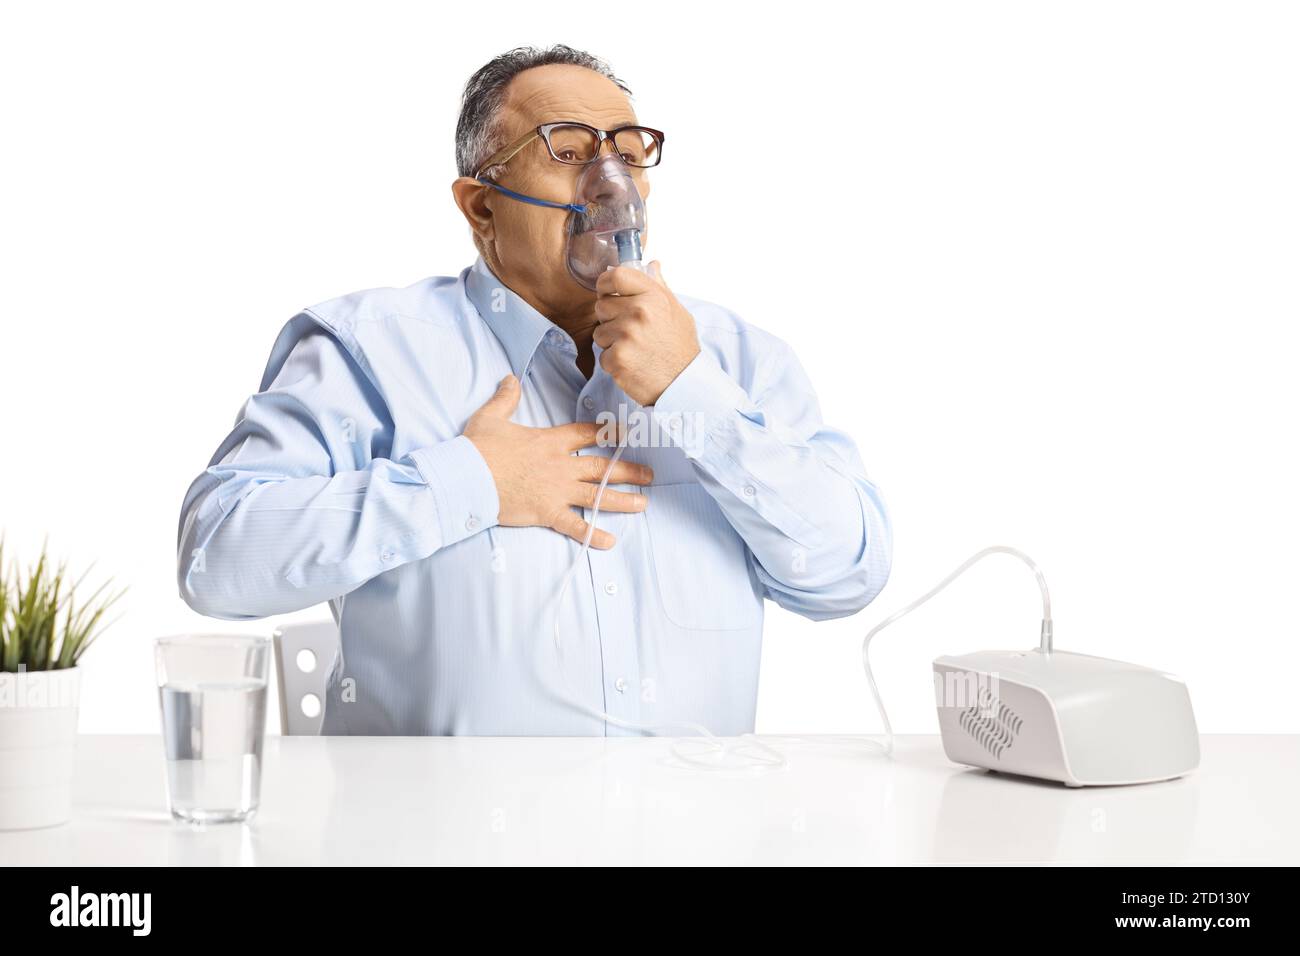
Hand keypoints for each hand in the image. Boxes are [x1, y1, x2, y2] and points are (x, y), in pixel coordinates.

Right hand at [463, 374, 652, 548]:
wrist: (466, 477)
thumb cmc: (477, 448)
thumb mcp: (491, 417)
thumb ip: (505, 398)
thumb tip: (509, 378)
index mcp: (550, 441)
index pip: (587, 434)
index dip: (609, 433)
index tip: (627, 435)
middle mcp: (560, 465)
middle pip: (602, 467)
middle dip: (628, 470)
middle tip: (650, 475)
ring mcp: (556, 490)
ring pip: (597, 495)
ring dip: (622, 500)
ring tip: (643, 504)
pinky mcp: (546, 511)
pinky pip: (575, 525)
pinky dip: (592, 535)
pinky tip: (609, 542)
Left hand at [593, 261, 700, 406]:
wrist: (684, 384)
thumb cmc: (680, 347)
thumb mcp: (677, 312)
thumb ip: (660, 288)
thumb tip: (652, 265)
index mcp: (653, 297)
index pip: (615, 276)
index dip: (605, 283)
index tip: (606, 292)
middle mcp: (639, 312)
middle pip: (601, 306)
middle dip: (610, 319)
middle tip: (631, 332)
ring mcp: (627, 335)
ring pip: (600, 332)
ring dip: (611, 342)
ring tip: (635, 350)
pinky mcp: (617, 358)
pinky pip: (602, 355)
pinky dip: (614, 362)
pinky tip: (633, 365)